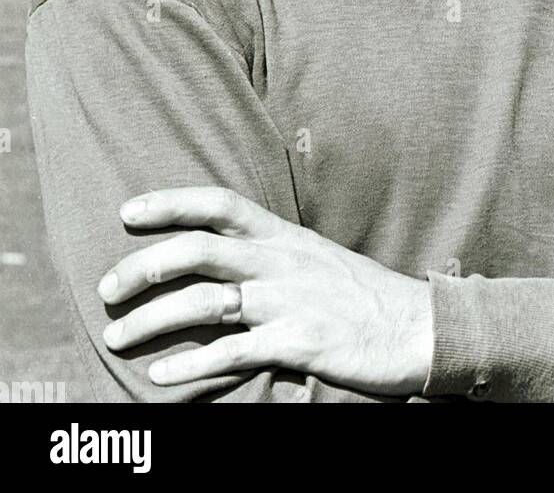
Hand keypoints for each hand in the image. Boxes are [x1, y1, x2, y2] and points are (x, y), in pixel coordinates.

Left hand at [98, 187, 432, 395]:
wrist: (421, 327)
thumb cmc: (364, 296)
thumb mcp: (317, 260)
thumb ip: (273, 257)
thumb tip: (224, 265)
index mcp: (286, 236)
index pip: (221, 204)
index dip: (171, 203)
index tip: (128, 212)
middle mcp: (282, 261)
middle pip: (199, 251)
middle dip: (144, 266)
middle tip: (107, 288)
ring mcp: (289, 301)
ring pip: (205, 303)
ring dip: (152, 320)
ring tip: (117, 336)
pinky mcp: (299, 342)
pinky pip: (232, 354)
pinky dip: (190, 367)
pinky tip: (161, 377)